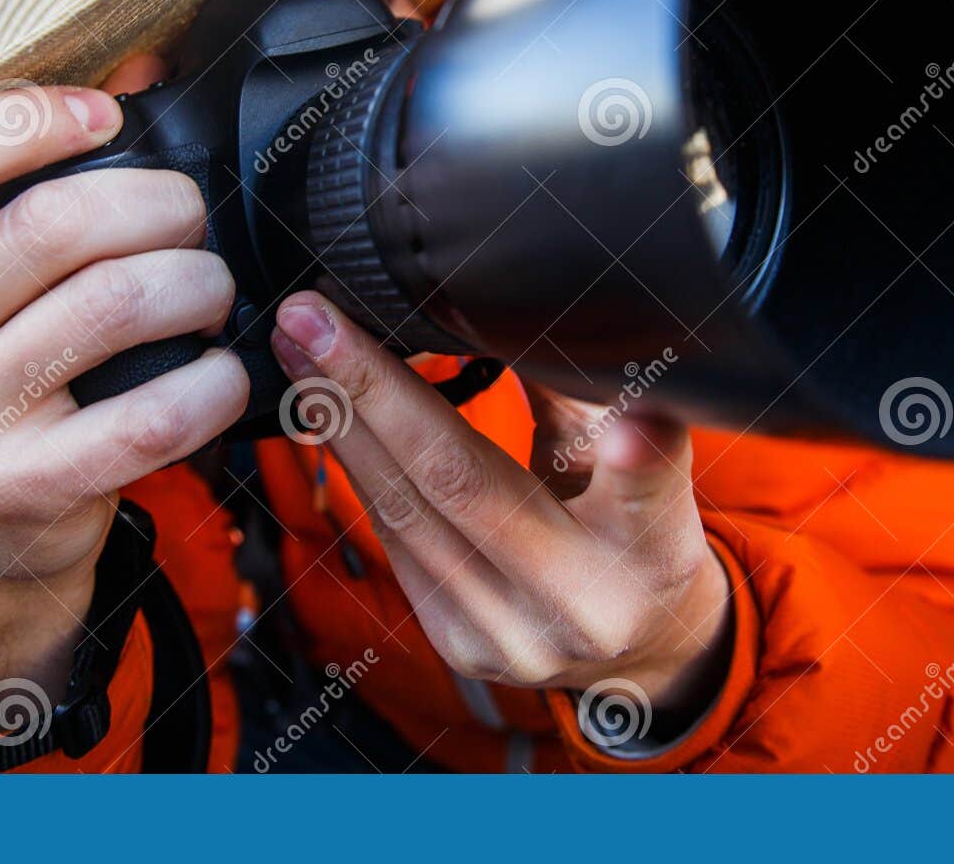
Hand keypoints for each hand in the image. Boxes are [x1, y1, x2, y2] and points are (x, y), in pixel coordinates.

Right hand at [0, 54, 248, 721]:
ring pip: (117, 305)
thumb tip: (142, 62)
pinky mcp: (19, 483)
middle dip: (164, 207)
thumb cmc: (17, 366)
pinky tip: (224, 373)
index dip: (21, 121)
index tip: (107, 113)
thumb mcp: (0, 275)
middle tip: (197, 224)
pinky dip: (214, 384)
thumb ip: (51, 172)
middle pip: (53, 223)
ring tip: (215, 295)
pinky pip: (151, 414)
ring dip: (201, 287)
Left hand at [270, 292, 730, 718]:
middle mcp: (579, 605)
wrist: (637, 648)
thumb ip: (593, 400)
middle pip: (466, 486)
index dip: (634, 453)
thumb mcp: (652, 467)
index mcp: (654, 551)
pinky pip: (390, 537)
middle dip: (375, 392)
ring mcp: (507, 636)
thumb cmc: (644, 538)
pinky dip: (355, 462)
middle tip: (313, 320)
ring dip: (339, 421)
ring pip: (402, 511)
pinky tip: (324, 407)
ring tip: (298, 349)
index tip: (630, 414)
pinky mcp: (455, 642)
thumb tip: (517, 304)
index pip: (643, 492)